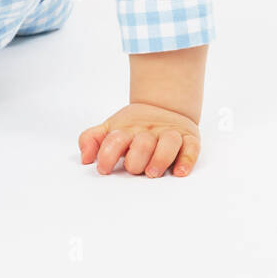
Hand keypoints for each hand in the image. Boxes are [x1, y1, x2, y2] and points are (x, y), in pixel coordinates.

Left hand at [77, 102, 200, 177]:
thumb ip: (92, 139)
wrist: (165, 105)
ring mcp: (170, 134)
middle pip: (143, 143)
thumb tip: (85, 159)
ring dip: (160, 159)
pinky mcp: (189, 139)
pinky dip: (186, 160)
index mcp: (128, 129)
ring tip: (153, 172)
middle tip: (133, 169)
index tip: (103, 169)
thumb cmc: (135, 127)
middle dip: (137, 159)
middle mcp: (150, 131)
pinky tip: (179, 172)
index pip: (115, 140)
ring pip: (169, 143)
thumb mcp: (111, 128)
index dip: (107, 154)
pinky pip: (191, 148)